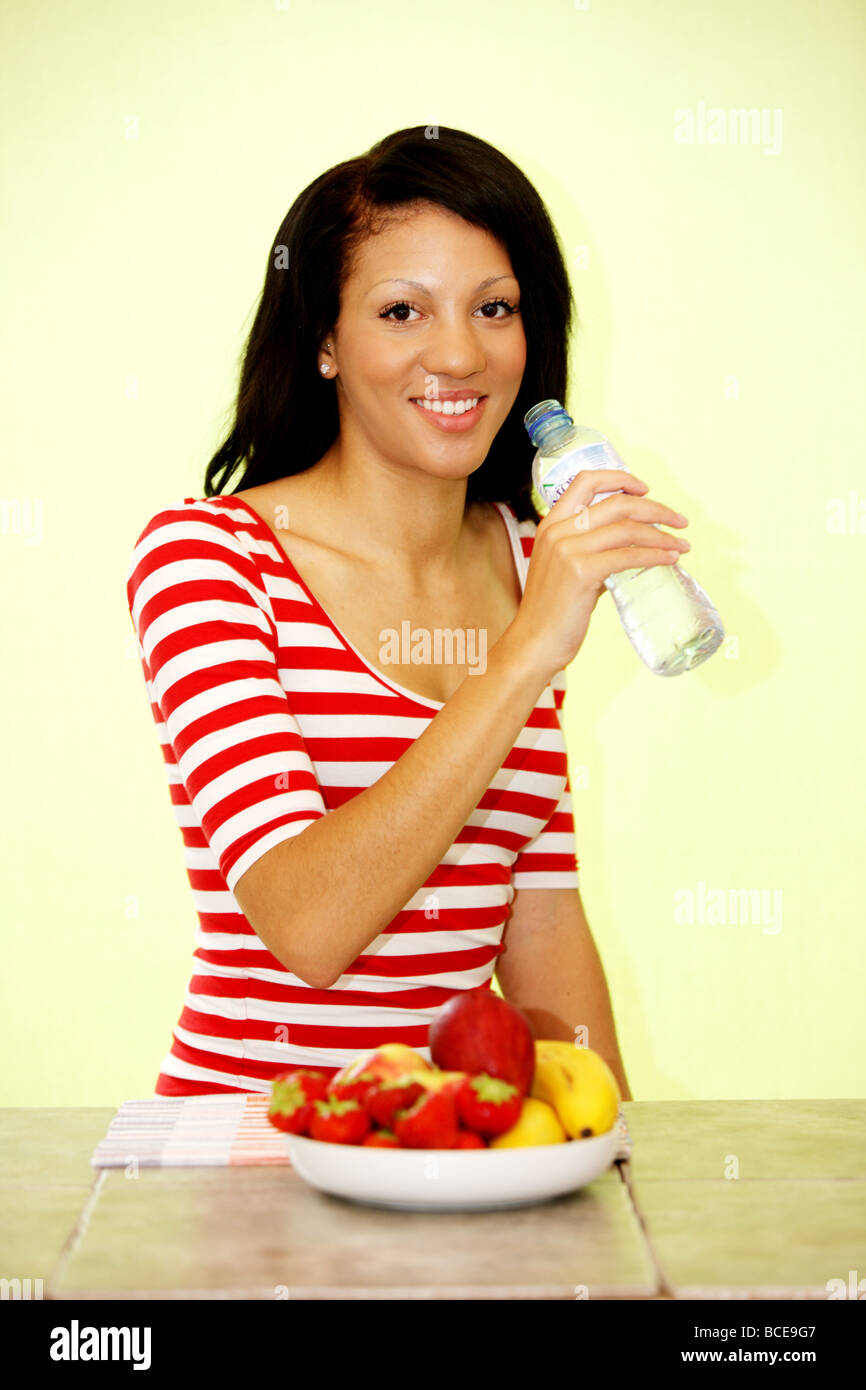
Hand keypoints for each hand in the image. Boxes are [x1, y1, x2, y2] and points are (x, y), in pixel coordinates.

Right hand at [507, 469, 690, 681]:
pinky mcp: (582, 572)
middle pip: (617, 503)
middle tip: (678, 521)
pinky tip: (669, 560)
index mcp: (551, 524)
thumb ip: (590, 551)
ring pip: (628, 529)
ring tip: (681, 545)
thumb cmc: (552, 611)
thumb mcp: (564, 568)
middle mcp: (558, 531)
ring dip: (662, 535)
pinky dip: (655, 555)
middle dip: (656, 509)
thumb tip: (630, 548)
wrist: (534, 642)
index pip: (587, 481)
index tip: (645, 489)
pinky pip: (628, 556)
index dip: (620, 479)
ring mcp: (569, 550)